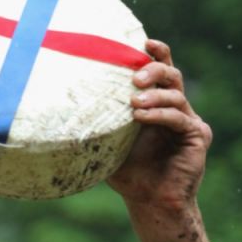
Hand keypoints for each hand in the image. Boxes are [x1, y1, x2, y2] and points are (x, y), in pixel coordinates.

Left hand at [108, 39, 217, 241]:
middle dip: (153, 68)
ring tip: (133, 102)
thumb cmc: (123, 167)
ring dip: (154, 95)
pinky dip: (161, 115)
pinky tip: (142, 117)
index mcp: (152, 100)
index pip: (157, 67)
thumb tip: (44, 102)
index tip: (142, 41)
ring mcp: (187, 120)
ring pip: (176, 94)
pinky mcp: (197, 136)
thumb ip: (89, 118)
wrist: (147, 200)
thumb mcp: (102, 137)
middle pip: (171, 73)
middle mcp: (173, 105)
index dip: (154, 51)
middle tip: (134, 76)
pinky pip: (181, 119)